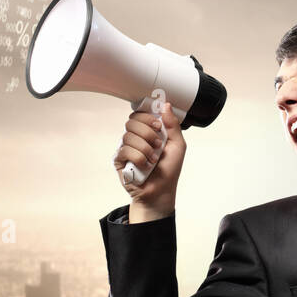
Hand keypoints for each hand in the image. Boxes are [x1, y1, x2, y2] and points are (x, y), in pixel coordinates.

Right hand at [114, 101, 185, 221]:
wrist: (161, 191)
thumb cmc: (169, 170)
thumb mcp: (178, 145)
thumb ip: (173, 125)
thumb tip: (166, 105)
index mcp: (148, 132)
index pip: (140, 114)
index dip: (147, 117)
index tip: (158, 125)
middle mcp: (135, 138)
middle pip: (132, 122)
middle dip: (148, 133)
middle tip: (157, 144)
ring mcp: (126, 148)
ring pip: (129, 136)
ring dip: (145, 148)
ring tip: (153, 159)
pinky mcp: (119, 160)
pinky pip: (125, 150)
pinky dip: (139, 158)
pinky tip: (144, 165)